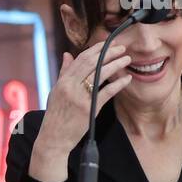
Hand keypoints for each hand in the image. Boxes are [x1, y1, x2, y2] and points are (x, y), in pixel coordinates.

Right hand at [33, 29, 133, 156]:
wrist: (54, 137)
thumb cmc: (56, 114)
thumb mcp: (56, 91)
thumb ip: (64, 73)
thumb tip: (68, 54)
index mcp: (63, 81)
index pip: (81, 59)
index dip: (96, 49)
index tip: (108, 43)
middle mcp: (70, 86)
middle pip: (91, 63)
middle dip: (108, 53)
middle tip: (122, 47)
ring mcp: (80, 97)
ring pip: (100, 74)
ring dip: (116, 64)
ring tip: (127, 59)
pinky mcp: (89, 108)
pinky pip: (107, 92)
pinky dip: (118, 84)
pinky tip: (127, 78)